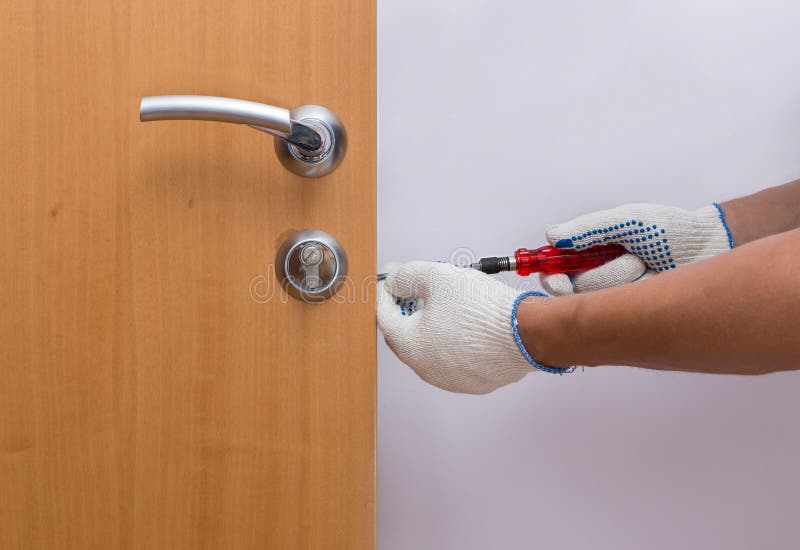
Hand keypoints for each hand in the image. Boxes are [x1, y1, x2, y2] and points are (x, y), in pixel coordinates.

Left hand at [377, 261, 564, 393]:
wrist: (528, 332)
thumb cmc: (482, 309)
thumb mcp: (437, 278)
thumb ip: (407, 276)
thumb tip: (394, 280)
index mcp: (411, 347)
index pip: (385, 317)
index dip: (386, 294)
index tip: (392, 280)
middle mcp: (427, 369)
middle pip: (407, 335)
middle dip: (409, 310)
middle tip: (416, 289)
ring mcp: (452, 379)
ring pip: (433, 348)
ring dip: (433, 326)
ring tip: (446, 303)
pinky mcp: (475, 382)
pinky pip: (456, 358)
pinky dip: (455, 340)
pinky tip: (466, 323)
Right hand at [541, 203, 733, 294]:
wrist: (710, 246)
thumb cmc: (668, 230)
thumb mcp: (626, 221)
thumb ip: (588, 228)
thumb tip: (552, 235)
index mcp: (589, 256)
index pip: (556, 274)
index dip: (552, 279)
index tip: (555, 278)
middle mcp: (599, 279)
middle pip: (576, 291)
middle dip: (603, 274)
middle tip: (631, 258)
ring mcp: (618, 299)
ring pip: (600, 299)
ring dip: (624, 277)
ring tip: (647, 263)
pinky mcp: (636, 314)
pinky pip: (622, 310)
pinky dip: (637, 291)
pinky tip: (654, 280)